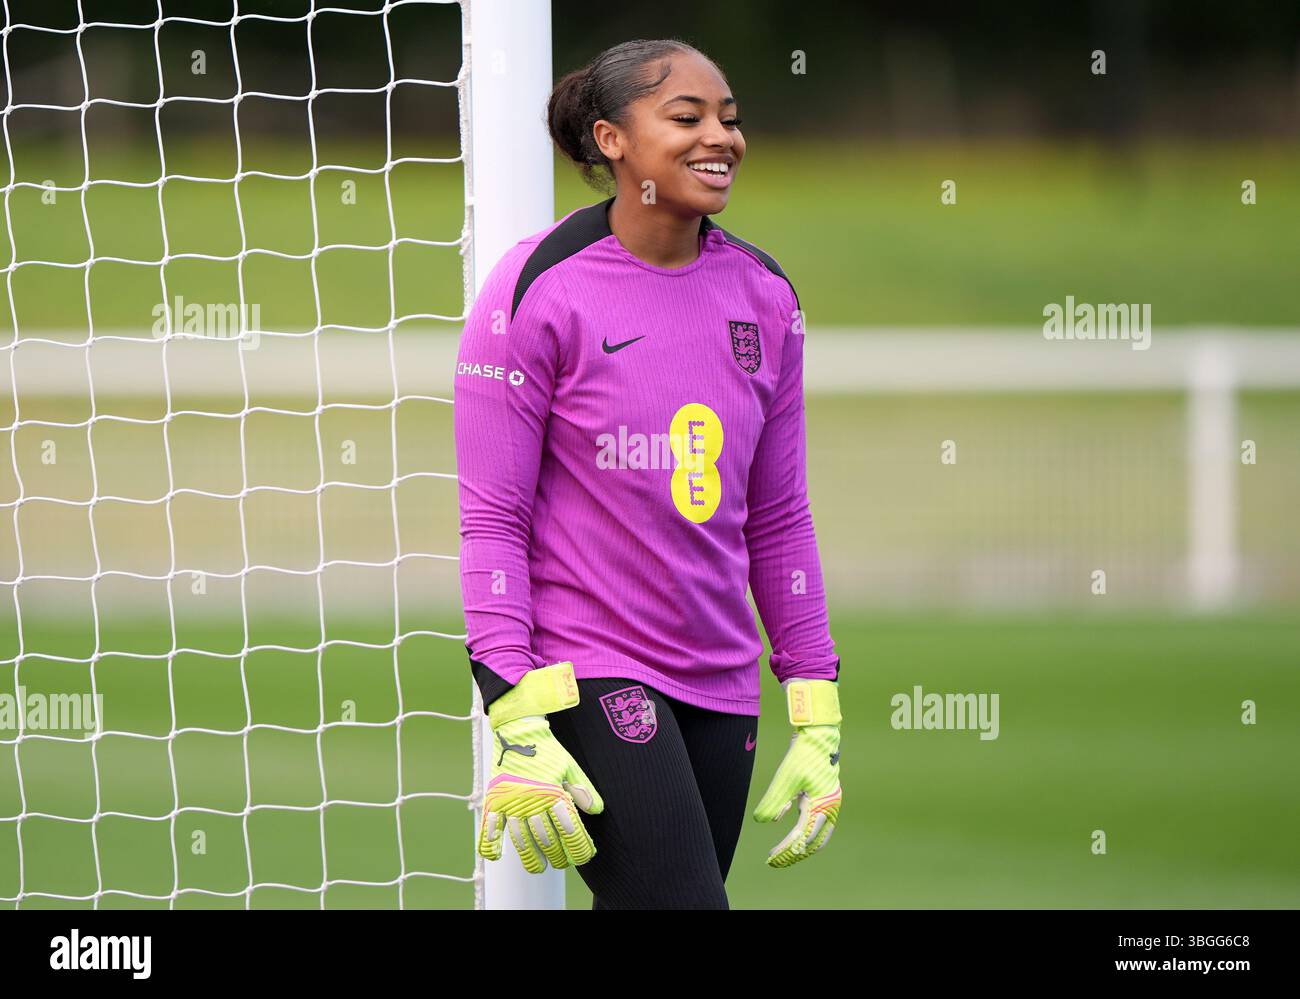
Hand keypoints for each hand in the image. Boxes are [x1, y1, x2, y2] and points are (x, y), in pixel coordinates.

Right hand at [477, 662, 603, 872]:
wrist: (519, 728)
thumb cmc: (548, 749)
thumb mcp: (569, 766)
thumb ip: (582, 790)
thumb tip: (597, 811)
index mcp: (553, 793)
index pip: (569, 830)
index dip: (579, 847)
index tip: (584, 856)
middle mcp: (532, 800)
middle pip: (547, 839)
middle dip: (559, 855)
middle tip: (564, 863)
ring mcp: (511, 801)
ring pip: (522, 839)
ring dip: (531, 857)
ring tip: (539, 868)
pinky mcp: (495, 799)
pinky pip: (490, 826)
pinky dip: (491, 843)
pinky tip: (497, 857)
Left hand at [753, 679, 841, 867]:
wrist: (818, 733)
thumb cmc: (803, 754)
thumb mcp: (786, 778)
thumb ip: (774, 801)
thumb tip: (762, 821)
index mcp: (823, 806)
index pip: (803, 837)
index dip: (787, 851)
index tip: (771, 860)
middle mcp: (829, 808)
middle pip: (813, 841)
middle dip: (794, 854)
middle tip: (775, 862)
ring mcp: (828, 802)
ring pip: (816, 833)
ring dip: (799, 844)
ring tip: (781, 851)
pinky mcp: (822, 795)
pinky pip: (814, 820)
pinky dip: (801, 829)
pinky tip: (784, 825)